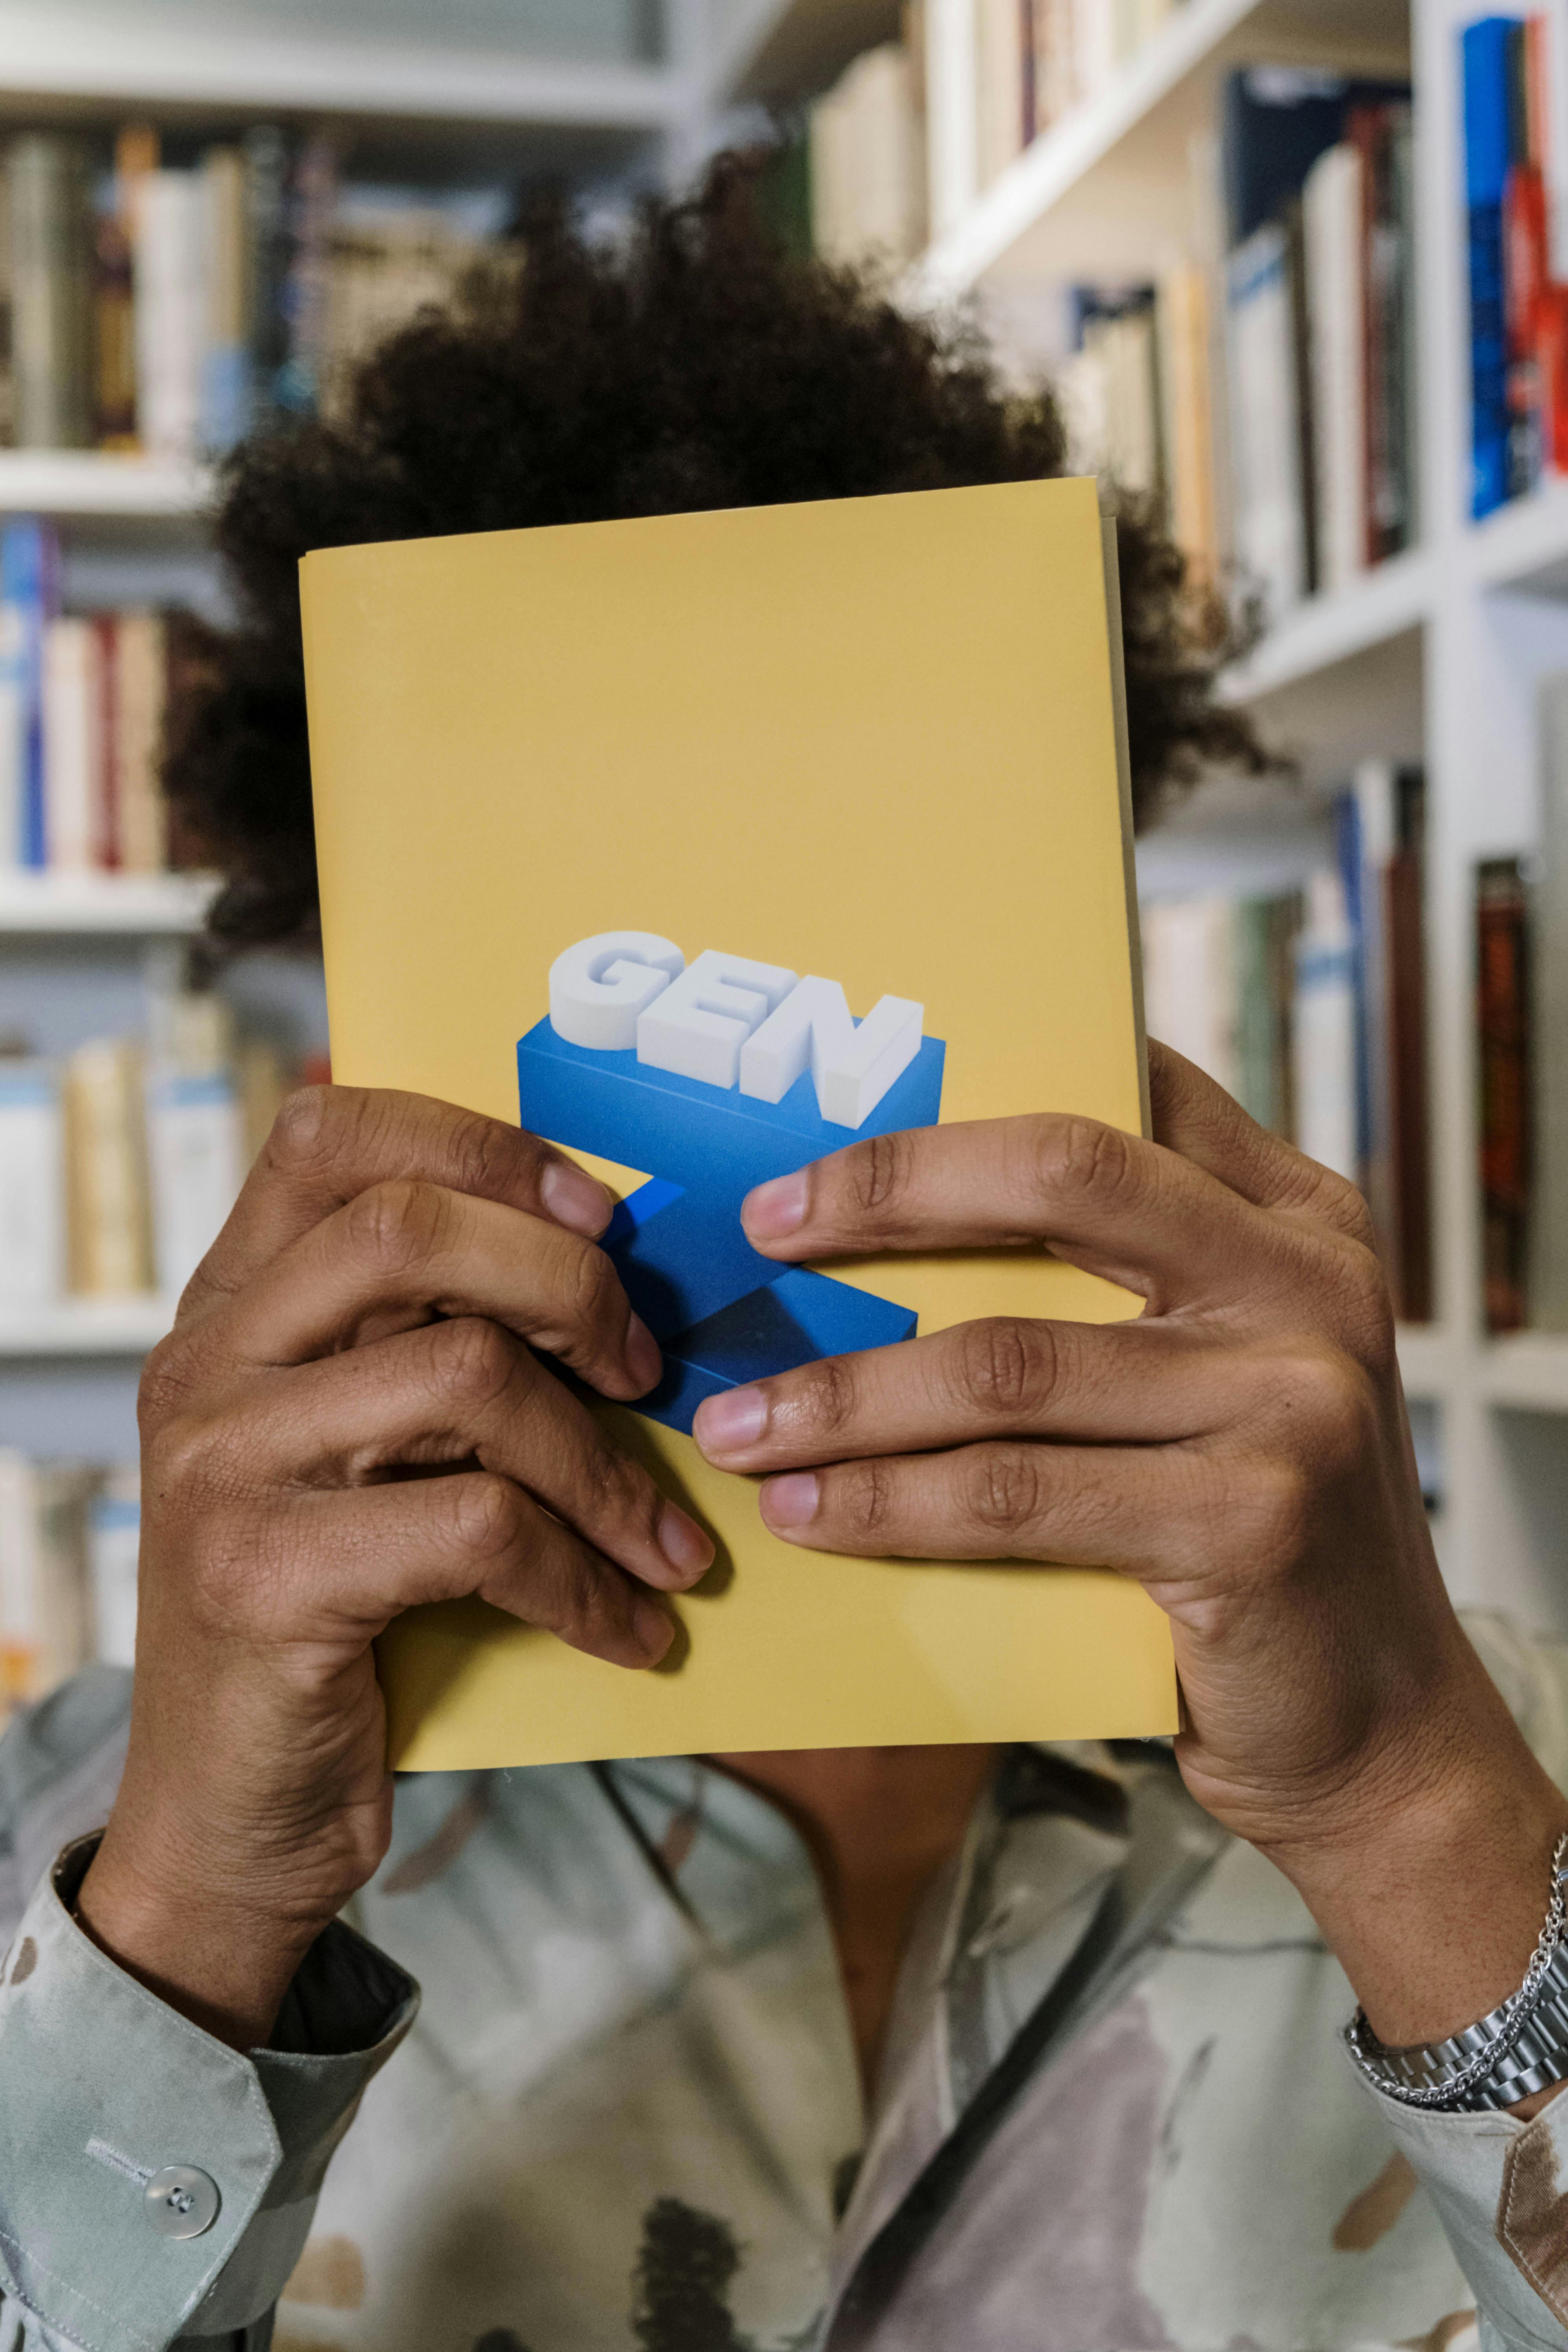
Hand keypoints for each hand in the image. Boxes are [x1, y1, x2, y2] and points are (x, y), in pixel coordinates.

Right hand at [78, 1087, 712, 2047]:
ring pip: (467, 1377)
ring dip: (604, 1467)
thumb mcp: (365, 1449)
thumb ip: (425, 1341)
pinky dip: (585, 1579)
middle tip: (644, 1372)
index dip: (480, 1145)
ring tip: (665, 1542)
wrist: (233, 1813)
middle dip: (568, 1286)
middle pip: (414, 1229)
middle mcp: (210, 1365)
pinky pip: (481, 1529)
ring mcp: (226, 1468)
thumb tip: (599, 1253)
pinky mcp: (270, 1578)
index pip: (330, 1134)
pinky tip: (626, 1626)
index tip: (595, 1216)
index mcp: (232, 1308)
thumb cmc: (335, 1608)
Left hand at [693, 1043, 1567, 2049]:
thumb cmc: (1249, 1530)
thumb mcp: (1214, 1373)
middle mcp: (1312, 1281)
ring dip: (846, 1393)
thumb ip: (1113, 1292)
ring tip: (740, 1423)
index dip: (967, 1104)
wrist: (1376, 1725)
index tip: (829, 1143)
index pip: (1124, 1091)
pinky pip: (1014, 1497)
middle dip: (888, 1190)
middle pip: (1063, 1176)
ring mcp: (1294, 1398)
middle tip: (763, 1227)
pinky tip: (807, 1511)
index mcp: (1300, 1217)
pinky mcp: (1251, 1521)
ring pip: (1007, 1362)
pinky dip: (888, 1503)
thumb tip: (893, 1235)